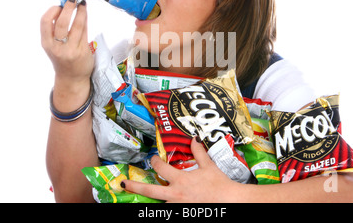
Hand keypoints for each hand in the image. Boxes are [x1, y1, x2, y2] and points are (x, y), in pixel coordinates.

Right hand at [40, 0, 93, 83]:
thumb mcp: (53, 45)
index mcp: (47, 44)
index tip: (59, 5)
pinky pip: (85, 31)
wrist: (71, 77)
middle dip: (68, 8)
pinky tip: (85, 15)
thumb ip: (56, 29)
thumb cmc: (62, 57)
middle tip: (73, 0)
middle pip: (62, 22)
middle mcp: (58, 47)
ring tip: (82, 4)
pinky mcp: (83, 51)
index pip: (45, 22)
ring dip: (80, 12)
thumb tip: (64, 7)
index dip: (52, 10)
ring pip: (77, 25)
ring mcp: (71, 50)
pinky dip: (85, 21)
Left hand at [121, 137, 239, 202]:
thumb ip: (199, 152)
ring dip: (150, 199)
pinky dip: (163, 206)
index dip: (154, 161)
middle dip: (134, 186)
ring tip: (140, 197)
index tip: (153, 159)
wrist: (229, 202)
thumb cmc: (219, 184)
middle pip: (149, 190)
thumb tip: (194, 139)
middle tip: (123, 183)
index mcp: (180, 180)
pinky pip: (168, 210)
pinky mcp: (182, 213)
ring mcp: (177, 206)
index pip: (160, 168)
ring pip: (157, 203)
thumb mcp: (208, 166)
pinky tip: (160, 203)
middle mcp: (175, 194)